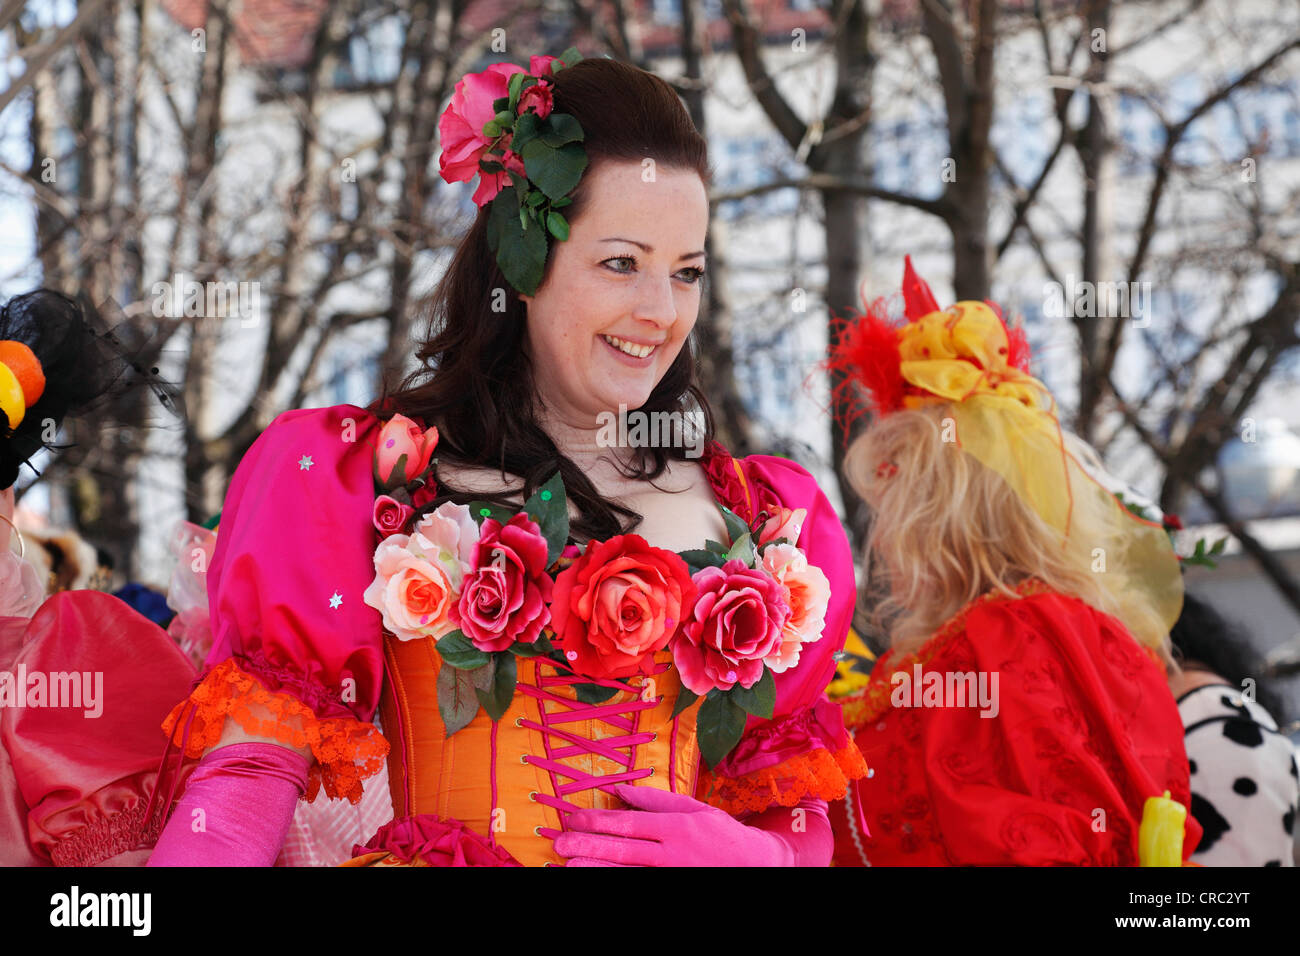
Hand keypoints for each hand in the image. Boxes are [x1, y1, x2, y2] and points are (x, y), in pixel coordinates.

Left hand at [551, 783, 796, 866]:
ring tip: (569, 865)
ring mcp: (671, 876)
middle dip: (588, 845)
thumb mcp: (694, 808)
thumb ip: (656, 799)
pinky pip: (639, 887)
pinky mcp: (672, 888)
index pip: (629, 823)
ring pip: (627, 873)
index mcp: (676, 827)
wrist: (756, 867)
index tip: (573, 818)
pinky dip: (619, 883)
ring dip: (596, 868)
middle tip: (560, 841)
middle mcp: (671, 854)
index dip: (598, 821)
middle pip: (622, 850)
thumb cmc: (721, 835)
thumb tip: (619, 790)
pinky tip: (599, 878)